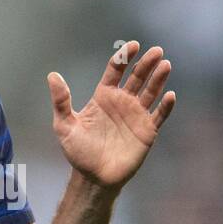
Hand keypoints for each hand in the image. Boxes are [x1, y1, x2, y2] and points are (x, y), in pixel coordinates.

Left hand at [47, 41, 175, 189]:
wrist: (94, 177)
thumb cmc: (78, 152)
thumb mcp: (64, 126)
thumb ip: (61, 101)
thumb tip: (52, 75)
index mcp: (104, 96)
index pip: (116, 70)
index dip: (124, 57)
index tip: (132, 46)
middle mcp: (122, 102)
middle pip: (137, 77)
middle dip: (146, 64)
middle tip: (156, 51)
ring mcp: (136, 115)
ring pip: (150, 92)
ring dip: (158, 79)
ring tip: (165, 65)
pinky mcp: (147, 131)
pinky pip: (159, 115)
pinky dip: (165, 106)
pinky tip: (169, 95)